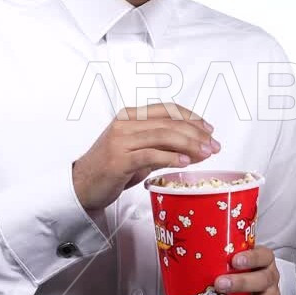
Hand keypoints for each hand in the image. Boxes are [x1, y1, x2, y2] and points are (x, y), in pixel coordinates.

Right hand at [72, 103, 217, 210]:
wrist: (81, 185)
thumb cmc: (111, 168)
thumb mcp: (140, 152)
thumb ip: (164, 147)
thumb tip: (198, 149)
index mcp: (130, 116)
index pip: (167, 109)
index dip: (192, 117)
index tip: (209, 129)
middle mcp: (125, 123)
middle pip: (169, 122)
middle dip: (196, 133)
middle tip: (214, 145)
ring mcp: (120, 140)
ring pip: (162, 136)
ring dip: (189, 144)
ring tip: (205, 153)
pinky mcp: (119, 160)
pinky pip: (150, 155)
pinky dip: (171, 157)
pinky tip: (185, 162)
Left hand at [212, 246, 279, 294]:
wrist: (258, 284)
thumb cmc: (241, 269)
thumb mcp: (234, 258)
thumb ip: (216, 256)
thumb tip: (181, 258)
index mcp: (265, 260)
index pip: (263, 256)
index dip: (251, 258)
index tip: (234, 260)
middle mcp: (271, 278)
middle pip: (263, 280)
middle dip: (241, 283)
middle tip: (219, 285)